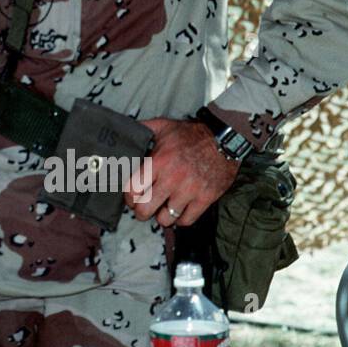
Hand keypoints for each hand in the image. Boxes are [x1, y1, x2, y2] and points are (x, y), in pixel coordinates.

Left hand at [124, 117, 239, 227]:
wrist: (224, 139)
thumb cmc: (191, 134)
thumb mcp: (163, 126)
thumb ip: (142, 129)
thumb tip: (123, 131)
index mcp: (158, 162)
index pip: (133, 190)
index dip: (128, 197)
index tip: (131, 197)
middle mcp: (172, 179)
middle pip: (145, 209)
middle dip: (140, 211)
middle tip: (143, 207)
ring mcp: (190, 191)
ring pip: (166, 219)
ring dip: (161, 216)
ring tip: (161, 208)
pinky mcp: (205, 199)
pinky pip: (187, 220)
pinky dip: (180, 219)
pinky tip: (178, 210)